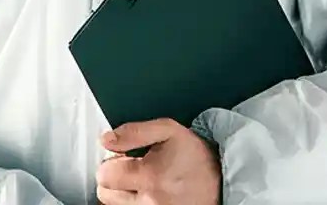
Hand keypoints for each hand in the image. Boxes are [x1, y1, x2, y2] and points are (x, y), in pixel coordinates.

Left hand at [94, 118, 220, 204]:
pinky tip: (147, 192)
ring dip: (121, 192)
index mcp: (150, 177)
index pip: (105, 174)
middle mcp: (149, 202)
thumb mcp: (168, 130)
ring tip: (141, 181)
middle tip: (130, 168)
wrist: (221, 181)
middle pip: (105, 193)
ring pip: (115, 204)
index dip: (111, 161)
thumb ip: (134, 132)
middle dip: (113, 178)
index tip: (122, 156)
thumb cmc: (196, 156)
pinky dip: (134, 201)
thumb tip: (107, 139)